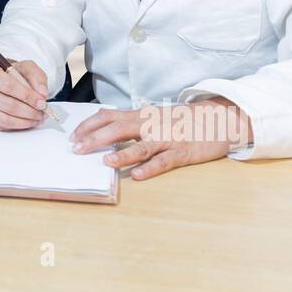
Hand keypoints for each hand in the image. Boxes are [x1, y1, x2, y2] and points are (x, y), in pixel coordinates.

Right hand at [0, 59, 49, 130]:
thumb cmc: (11, 75)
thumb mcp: (26, 68)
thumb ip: (37, 77)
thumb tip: (42, 93)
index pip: (8, 86)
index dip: (27, 96)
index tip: (41, 102)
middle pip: (7, 105)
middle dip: (29, 112)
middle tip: (41, 113)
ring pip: (4, 119)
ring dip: (24, 122)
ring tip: (36, 119)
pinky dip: (15, 127)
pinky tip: (25, 122)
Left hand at [70, 97, 252, 180]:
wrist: (217, 118)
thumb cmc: (181, 120)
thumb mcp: (154, 115)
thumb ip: (132, 121)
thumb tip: (104, 126)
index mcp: (142, 115)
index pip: (109, 115)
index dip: (89, 125)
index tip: (73, 135)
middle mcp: (151, 124)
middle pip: (119, 128)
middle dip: (96, 139)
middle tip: (77, 149)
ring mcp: (167, 138)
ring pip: (142, 145)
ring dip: (122, 154)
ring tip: (105, 162)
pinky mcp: (182, 153)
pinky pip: (164, 161)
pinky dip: (150, 168)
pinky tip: (137, 176)